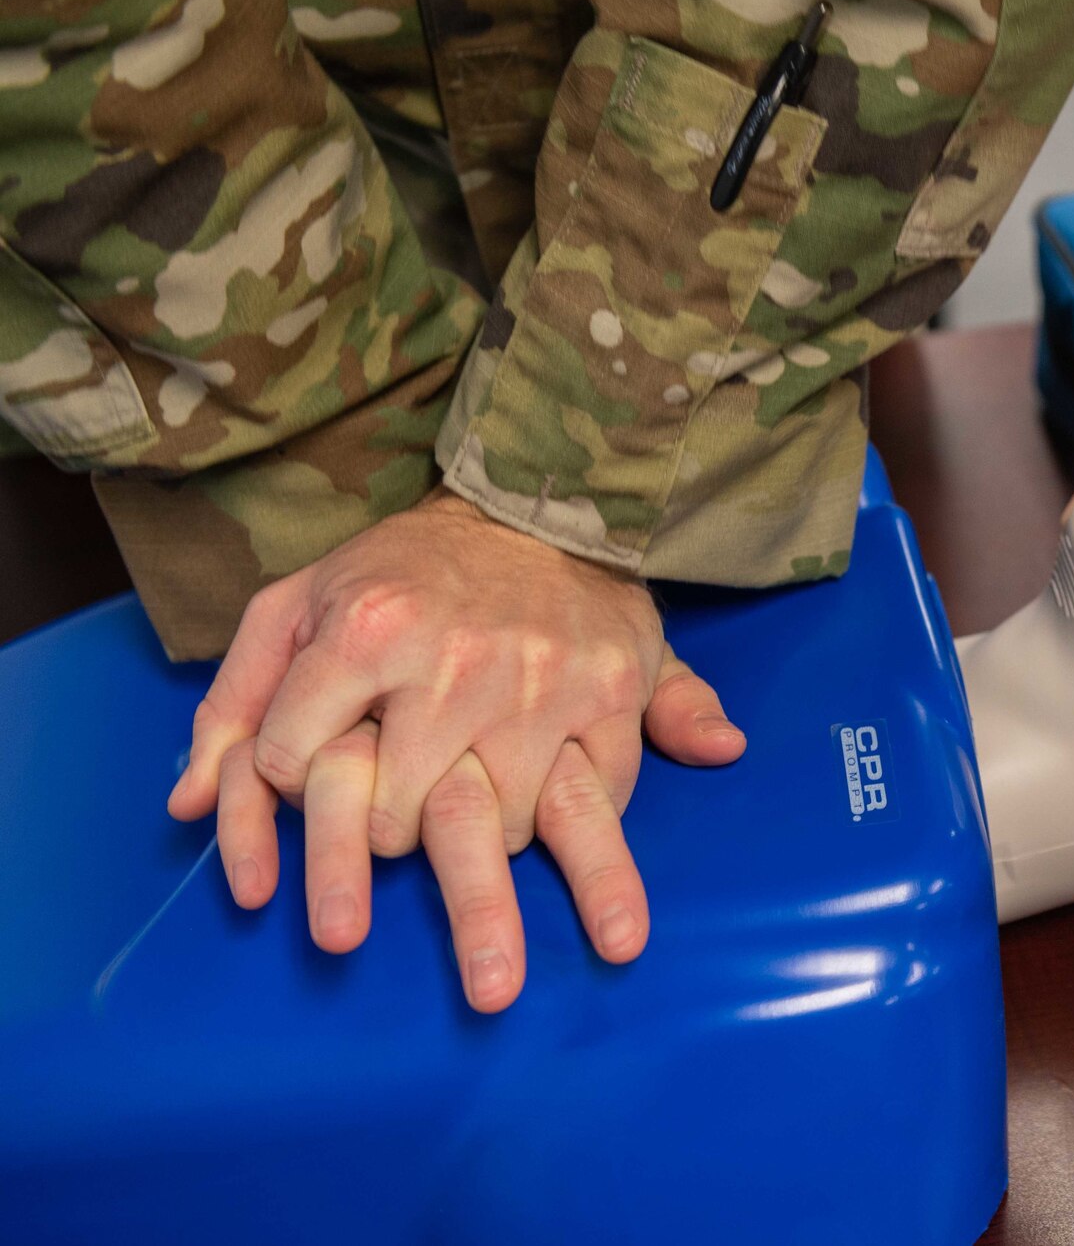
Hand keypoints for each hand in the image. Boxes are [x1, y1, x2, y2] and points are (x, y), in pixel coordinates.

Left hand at [166, 490, 745, 1011]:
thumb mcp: (297, 598)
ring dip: (478, 849)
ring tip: (477, 833)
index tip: (312, 781)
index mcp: (366, 630)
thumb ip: (231, 702)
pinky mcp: (610, 697)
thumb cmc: (405, 565)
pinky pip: (593, 801)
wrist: (539, 503)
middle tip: (394, 831)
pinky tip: (560, 827)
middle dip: (381, 838)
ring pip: (492, 831)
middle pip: (391, 823)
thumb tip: (185, 810)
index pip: (294, 765)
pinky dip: (575, 829)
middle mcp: (451, 664)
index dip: (292, 788)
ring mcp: (537, 687)